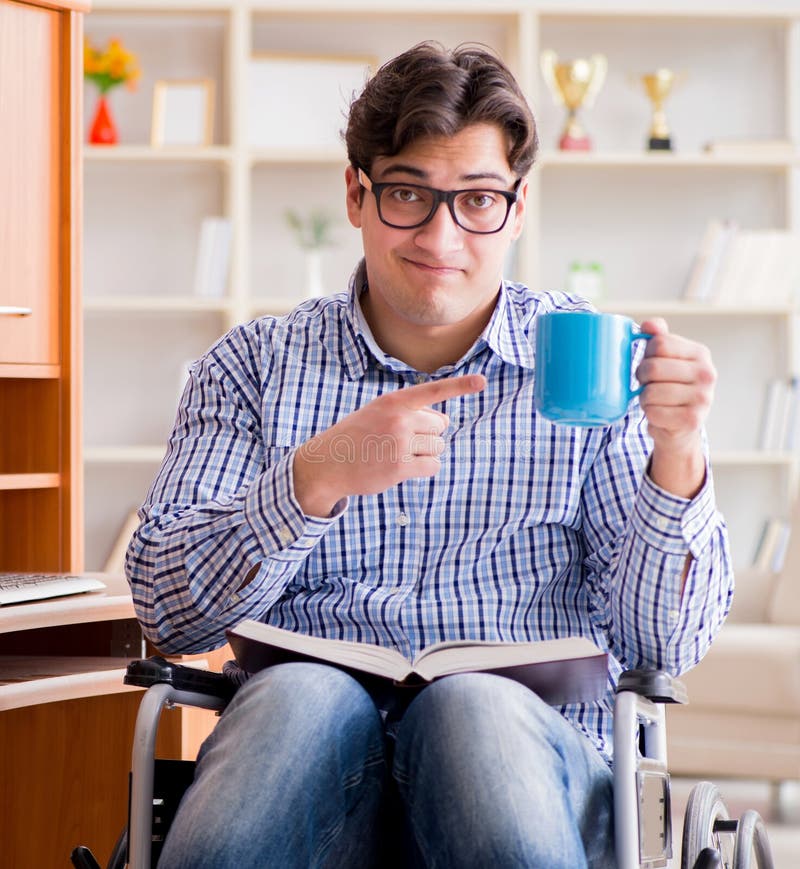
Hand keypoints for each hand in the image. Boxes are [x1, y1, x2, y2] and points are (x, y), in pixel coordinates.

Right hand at [293, 374, 486, 516]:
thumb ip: (410, 411)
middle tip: (400, 441)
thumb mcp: (378, 412)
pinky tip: (403, 467)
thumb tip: (444, 422)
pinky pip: (432, 465)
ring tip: (399, 454)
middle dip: (427, 434)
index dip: (460, 386)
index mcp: (394, 401)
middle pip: (440, 426)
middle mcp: (399, 419)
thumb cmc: (357, 436)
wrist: (328, 463)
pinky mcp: (400, 467)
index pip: (433, 391)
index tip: (482, 382)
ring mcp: (400, 443)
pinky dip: (424, 468)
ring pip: (438, 446)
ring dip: (425, 453)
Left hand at [635, 318, 715, 496]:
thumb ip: (658, 338)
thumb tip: (648, 325)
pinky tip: (660, 414)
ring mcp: (703, 398)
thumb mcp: (666, 359)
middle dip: (642, 377)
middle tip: (648, 384)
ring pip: (650, 392)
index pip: (659, 343)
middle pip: (652, 367)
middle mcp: (707, 374)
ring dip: (644, 398)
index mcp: (700, 353)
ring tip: (654, 400)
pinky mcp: (692, 420)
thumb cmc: (669, 387)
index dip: (646, 354)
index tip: (651, 363)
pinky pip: (654, 413)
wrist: (679, 427)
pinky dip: (650, 414)